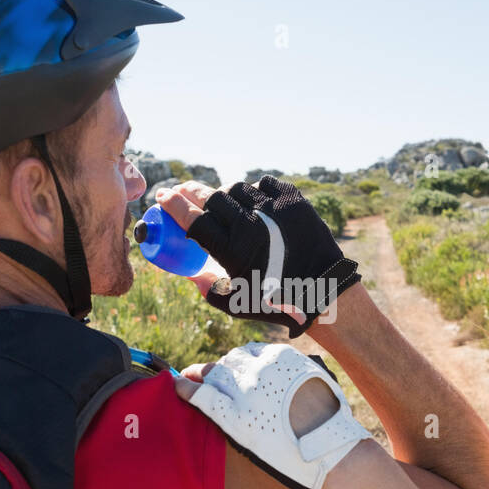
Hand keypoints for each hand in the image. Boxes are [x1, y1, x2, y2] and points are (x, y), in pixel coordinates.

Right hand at [157, 177, 361, 337]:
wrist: (325, 291)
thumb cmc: (278, 303)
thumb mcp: (237, 305)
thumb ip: (209, 291)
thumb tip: (193, 276)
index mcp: (232, 250)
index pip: (194, 219)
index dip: (174, 205)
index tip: (164, 196)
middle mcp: (249, 225)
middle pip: (211, 198)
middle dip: (192, 192)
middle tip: (184, 192)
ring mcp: (272, 209)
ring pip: (237, 188)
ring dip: (225, 194)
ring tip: (224, 202)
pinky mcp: (293, 200)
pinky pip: (265, 183)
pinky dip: (255, 189)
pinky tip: (254, 200)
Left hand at [174, 342, 371, 488]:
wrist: (331, 450)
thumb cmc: (333, 422)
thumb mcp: (320, 380)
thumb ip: (300, 371)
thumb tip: (296, 373)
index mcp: (281, 356)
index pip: (249, 352)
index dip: (239, 364)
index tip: (235, 371)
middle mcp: (259, 367)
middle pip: (228, 362)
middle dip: (221, 372)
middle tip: (211, 380)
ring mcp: (244, 391)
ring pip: (213, 375)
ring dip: (205, 380)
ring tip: (192, 383)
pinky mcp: (233, 417)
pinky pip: (202, 397)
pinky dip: (187, 390)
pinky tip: (178, 387)